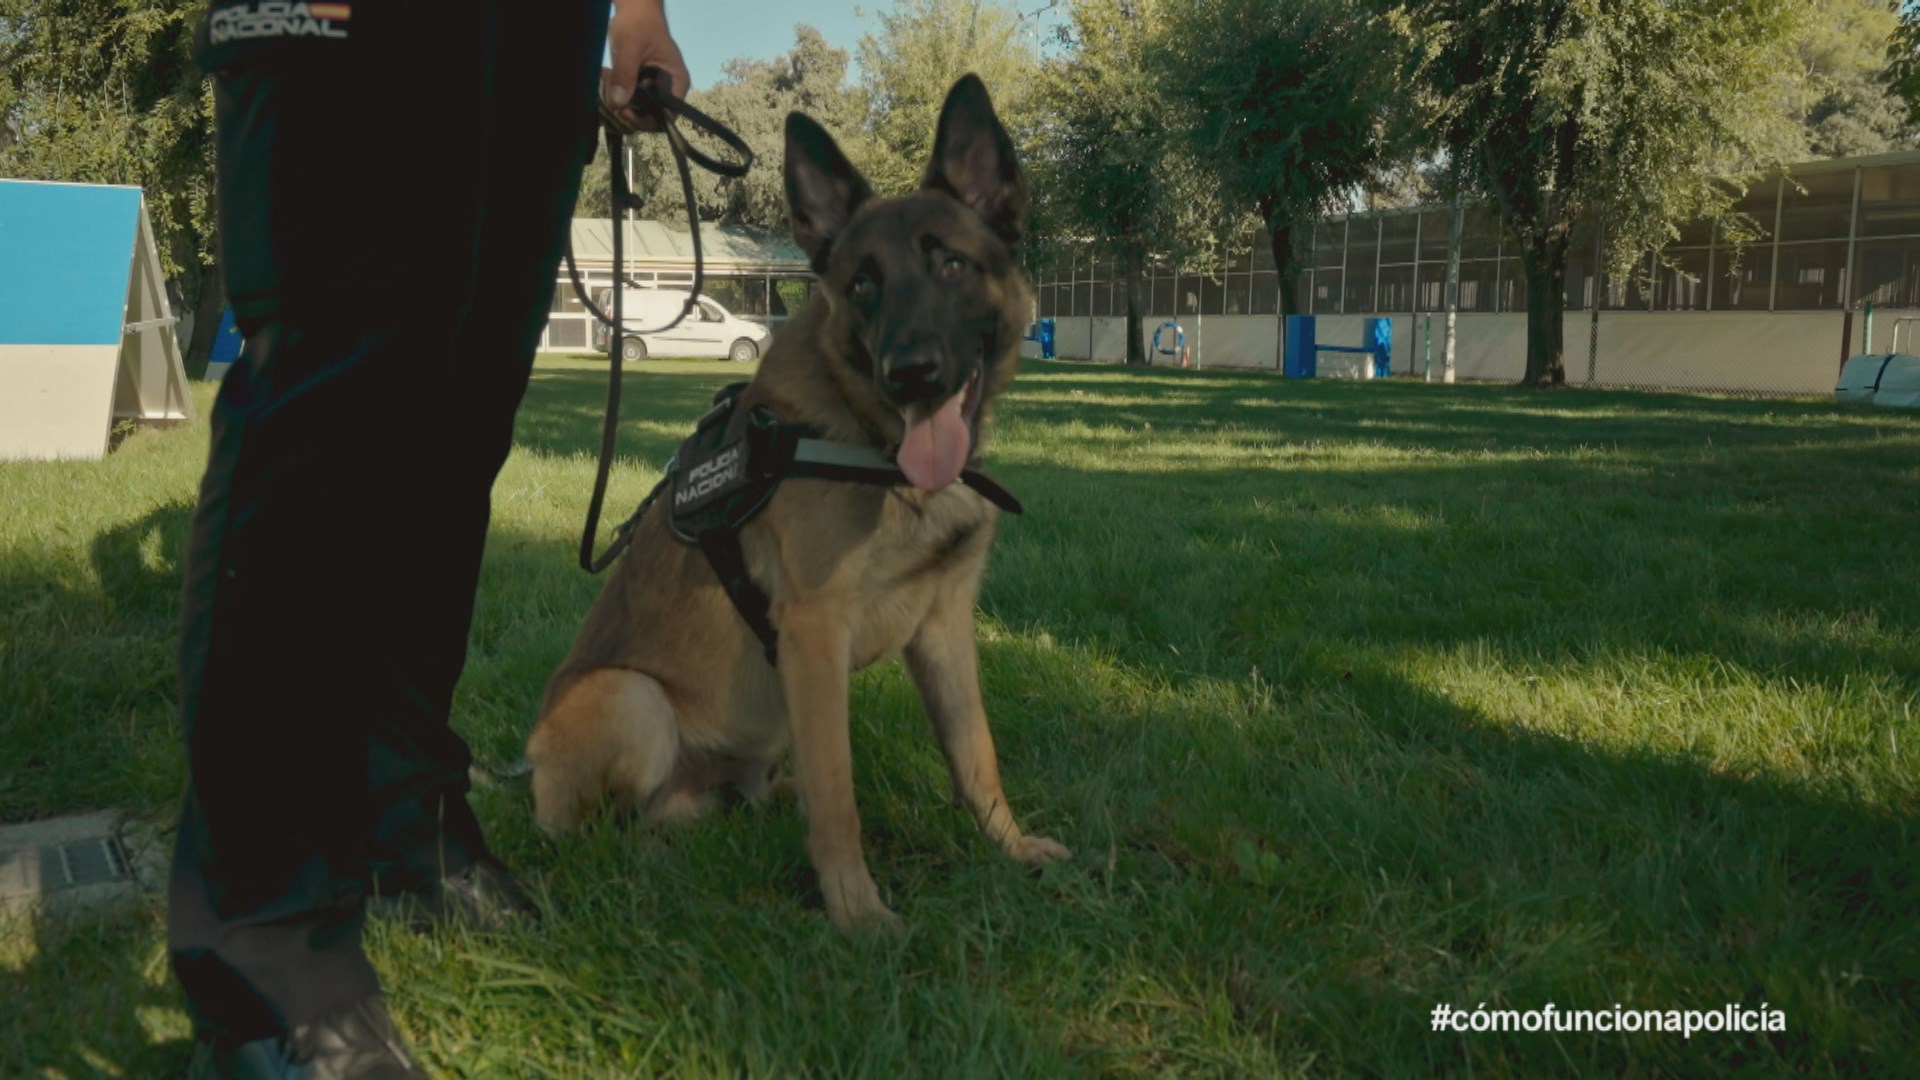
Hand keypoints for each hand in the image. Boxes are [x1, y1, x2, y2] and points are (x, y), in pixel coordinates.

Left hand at [603, 0, 690, 132]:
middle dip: (629, 111)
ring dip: (620, 102)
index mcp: (676, 82)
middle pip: (650, 117)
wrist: (634, 8)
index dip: (647, 120)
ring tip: (608, 80)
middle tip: (611, 97)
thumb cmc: (640, 22)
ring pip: (637, 109)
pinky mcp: (639, 84)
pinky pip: (628, 98)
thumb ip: (625, 74)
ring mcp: (652, 87)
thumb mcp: (630, 47)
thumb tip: (618, 102)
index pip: (667, 116)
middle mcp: (668, 89)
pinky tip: (608, 78)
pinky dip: (616, 93)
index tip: (625, 111)